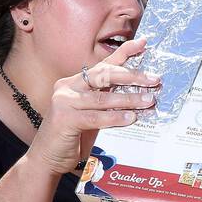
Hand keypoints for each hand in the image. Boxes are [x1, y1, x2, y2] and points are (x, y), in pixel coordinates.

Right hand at [25, 38, 161, 175]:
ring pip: (103, 97)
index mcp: (76, 82)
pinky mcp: (64, 119)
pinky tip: (131, 118)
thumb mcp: (94, 114)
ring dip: (129, 99)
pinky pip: (96, 117)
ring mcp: (64, 101)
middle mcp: (68, 87)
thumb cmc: (73, 136)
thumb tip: (140, 93)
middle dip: (132, 76)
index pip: (103, 64)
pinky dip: (115, 117)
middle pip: (104, 75)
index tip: (143, 43)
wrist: (47, 158)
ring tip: (149, 100)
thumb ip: (109, 100)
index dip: (124, 53)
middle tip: (154, 80)